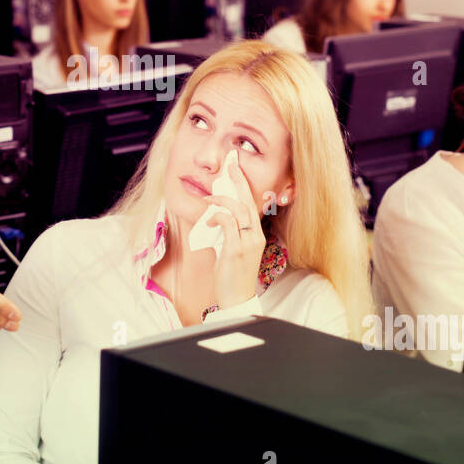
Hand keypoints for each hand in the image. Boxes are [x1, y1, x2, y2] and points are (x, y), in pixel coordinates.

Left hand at [200, 157, 264, 310]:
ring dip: (222, 201)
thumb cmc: (232, 274)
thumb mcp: (233, 249)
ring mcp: (248, 243)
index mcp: (256, 234)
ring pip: (239, 210)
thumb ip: (228, 233)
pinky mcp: (236, 250)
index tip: (236, 169)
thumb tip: (215, 217)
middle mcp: (256, 236)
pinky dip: (217, 218)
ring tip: (208, 200)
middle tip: (230, 165)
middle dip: (238, 181)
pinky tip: (207, 222)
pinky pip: (228, 225)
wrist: (236, 298)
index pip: (252, 203)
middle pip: (249, 201)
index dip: (244, 185)